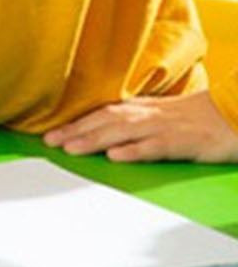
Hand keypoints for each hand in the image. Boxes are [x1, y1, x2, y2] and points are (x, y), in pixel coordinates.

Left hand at [43, 90, 237, 162]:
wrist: (232, 114)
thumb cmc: (192, 118)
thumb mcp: (156, 116)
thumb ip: (129, 121)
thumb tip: (97, 129)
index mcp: (138, 109)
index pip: (98, 115)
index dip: (73, 124)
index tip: (48, 134)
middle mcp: (146, 116)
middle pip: (104, 122)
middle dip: (75, 132)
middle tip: (49, 142)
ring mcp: (163, 128)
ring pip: (122, 132)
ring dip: (94, 139)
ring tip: (71, 148)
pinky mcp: (182, 142)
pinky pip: (155, 147)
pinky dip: (134, 150)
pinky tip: (116, 157)